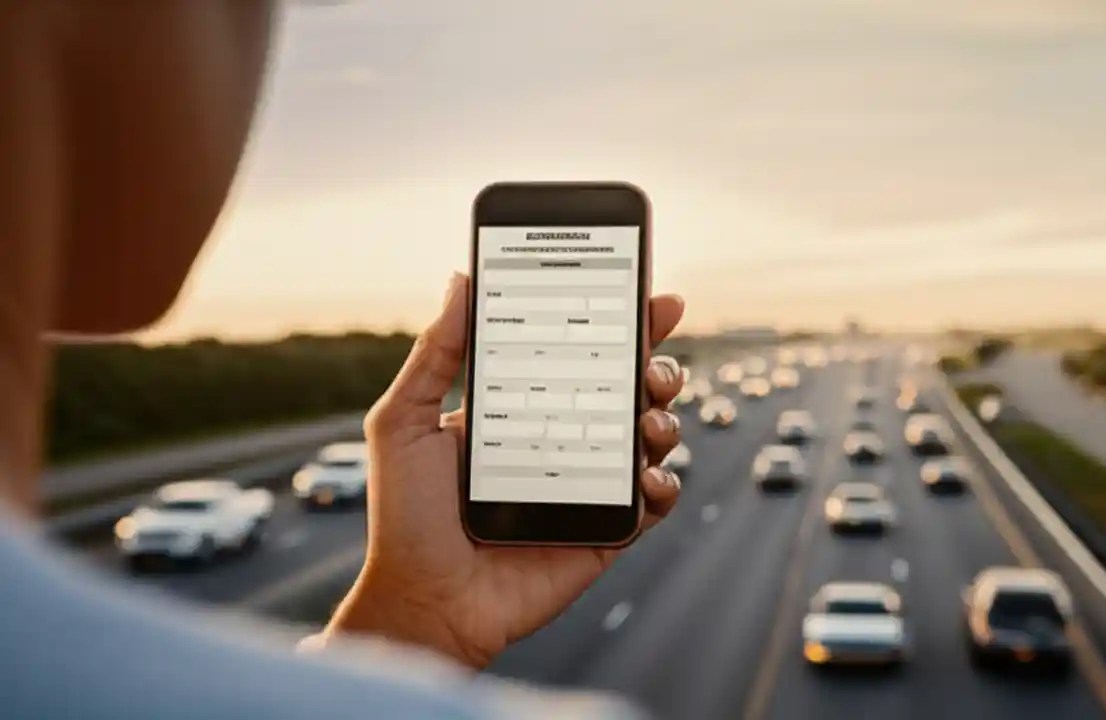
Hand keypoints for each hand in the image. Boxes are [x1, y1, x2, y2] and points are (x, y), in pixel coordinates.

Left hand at [323, 272, 686, 667]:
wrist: (424, 601)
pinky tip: (647, 476)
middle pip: (631, 387)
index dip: (621, 322)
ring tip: (648, 421)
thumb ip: (435, 353)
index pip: (583, 352)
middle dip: (657, 364)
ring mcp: (590, 485)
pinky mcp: (608, 531)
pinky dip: (664, 483)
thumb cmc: (406, 516)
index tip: (648, 295)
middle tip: (652, 364)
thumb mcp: (403, 422)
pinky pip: (655, 501)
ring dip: (665, 417)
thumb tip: (461, 279)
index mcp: (526, 406)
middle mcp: (565, 439)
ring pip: (654, 436)